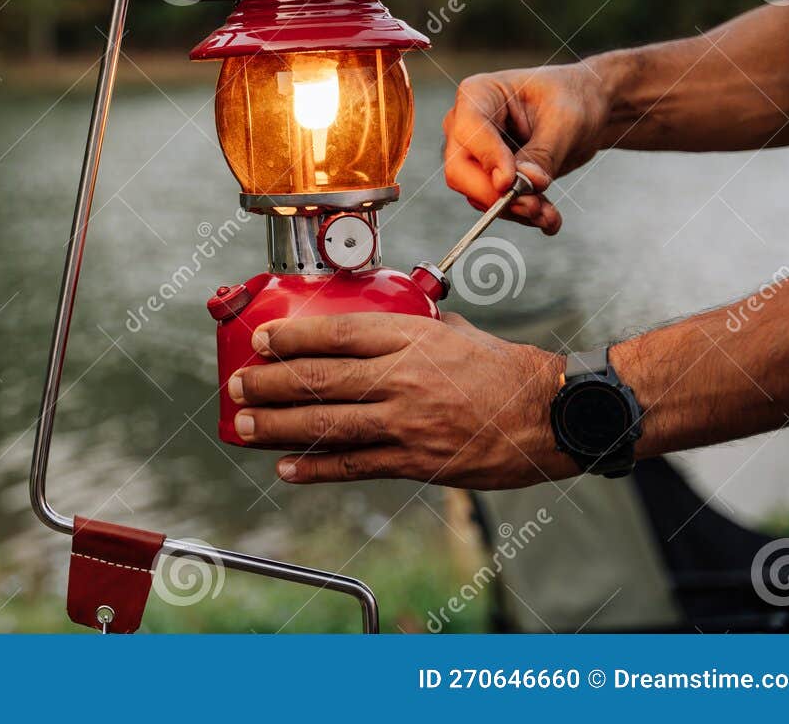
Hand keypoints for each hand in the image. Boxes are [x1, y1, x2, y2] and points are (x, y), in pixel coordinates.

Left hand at [226, 312, 569, 489]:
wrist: (551, 414)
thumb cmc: (506, 369)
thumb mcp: (456, 331)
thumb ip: (414, 326)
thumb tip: (379, 320)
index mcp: (411, 337)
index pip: (335, 333)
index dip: (290, 337)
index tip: (259, 339)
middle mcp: (402, 377)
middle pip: (319, 378)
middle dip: (269, 383)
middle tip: (237, 386)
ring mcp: (407, 422)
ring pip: (328, 424)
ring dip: (278, 426)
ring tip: (244, 426)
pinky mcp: (416, 461)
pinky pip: (355, 465)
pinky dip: (316, 468)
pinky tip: (286, 467)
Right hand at [442, 64, 612, 233]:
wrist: (588, 107)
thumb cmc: (574, 99)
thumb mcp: (565, 123)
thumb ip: (541, 154)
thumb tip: (522, 184)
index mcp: (478, 94)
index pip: (469, 132)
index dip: (487, 160)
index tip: (510, 182)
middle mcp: (467, 124)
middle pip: (460, 170)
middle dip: (496, 195)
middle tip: (532, 206)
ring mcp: (476, 152)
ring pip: (478, 193)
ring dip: (514, 210)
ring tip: (549, 216)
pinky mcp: (490, 175)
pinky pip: (496, 202)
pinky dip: (522, 214)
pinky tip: (549, 219)